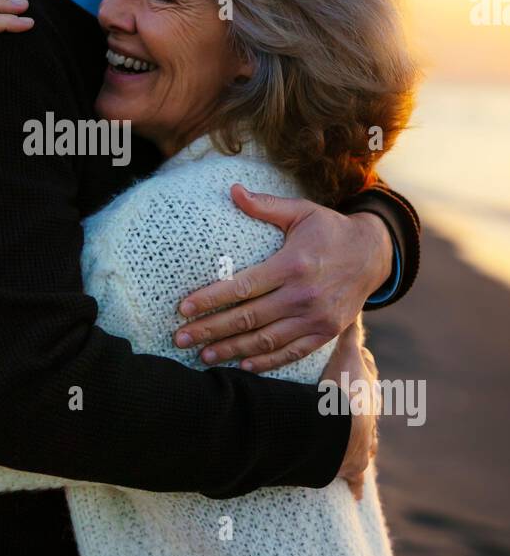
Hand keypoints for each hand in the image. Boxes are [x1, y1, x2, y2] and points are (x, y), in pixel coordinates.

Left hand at [174, 186, 393, 373]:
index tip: (183, 308)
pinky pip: (292, 353)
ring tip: (204, 355)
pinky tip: (242, 365)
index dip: (210, 300)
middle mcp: (304, 295)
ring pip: (266, 341)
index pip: (243, 287)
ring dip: (232, 350)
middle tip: (180, 338)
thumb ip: (266, 206)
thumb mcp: (301, 211)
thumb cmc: (330, 230)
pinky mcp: (326, 332)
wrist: (374, 254)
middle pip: (248, 318)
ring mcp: (316, 318)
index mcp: (293, 265)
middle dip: (210, 330)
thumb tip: (232, 190)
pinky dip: (266, 362)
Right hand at [320, 318, 379, 500]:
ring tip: (358, 447)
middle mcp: (368, 417)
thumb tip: (355, 304)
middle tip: (356, 411)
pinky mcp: (352, 466)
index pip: (365, 373)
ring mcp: (361, 442)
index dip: (360, 367)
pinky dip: (355, 486)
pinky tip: (357, 496)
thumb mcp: (345, 354)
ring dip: (362, 446)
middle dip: (363, 411)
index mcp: (365, 389)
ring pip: (366, 444)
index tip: (356, 365)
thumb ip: (348, 331)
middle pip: (369, 411)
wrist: (340, 426)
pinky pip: (355, 479)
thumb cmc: (340, 389)